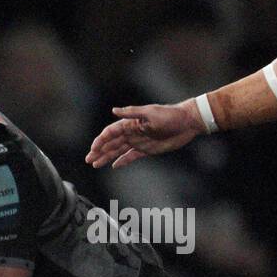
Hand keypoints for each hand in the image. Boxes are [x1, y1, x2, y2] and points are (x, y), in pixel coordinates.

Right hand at [85, 101, 204, 168]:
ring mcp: (139, 141)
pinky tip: (114, 166)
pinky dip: (122, 161)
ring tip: (95, 164)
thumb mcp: (150, 112)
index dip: (100, 140)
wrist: (188, 122)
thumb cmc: (170, 115)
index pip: (111, 132)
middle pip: (111, 143)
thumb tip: (114, 110)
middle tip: (89, 160)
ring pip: (118, 151)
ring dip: (106, 157)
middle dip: (99, 151)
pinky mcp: (147, 149)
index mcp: (131, 123)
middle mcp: (132, 132)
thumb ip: (131, 113)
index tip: (93, 149)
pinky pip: (131, 156)